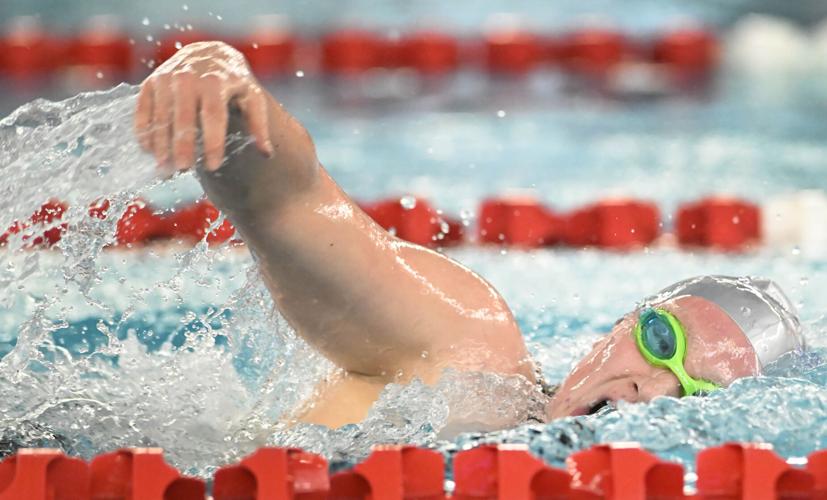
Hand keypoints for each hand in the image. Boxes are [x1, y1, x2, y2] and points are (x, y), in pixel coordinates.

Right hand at [134, 41, 274, 171]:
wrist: (208, 53)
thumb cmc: (233, 82)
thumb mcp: (251, 96)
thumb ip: (258, 124)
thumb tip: (266, 154)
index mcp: (216, 82)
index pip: (213, 116)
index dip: (213, 142)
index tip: (213, 166)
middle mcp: (189, 78)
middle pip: (184, 118)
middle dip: (182, 146)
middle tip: (183, 170)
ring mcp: (167, 79)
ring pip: (162, 116)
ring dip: (161, 144)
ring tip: (165, 169)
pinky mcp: (152, 82)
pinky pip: (144, 109)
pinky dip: (145, 131)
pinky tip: (148, 150)